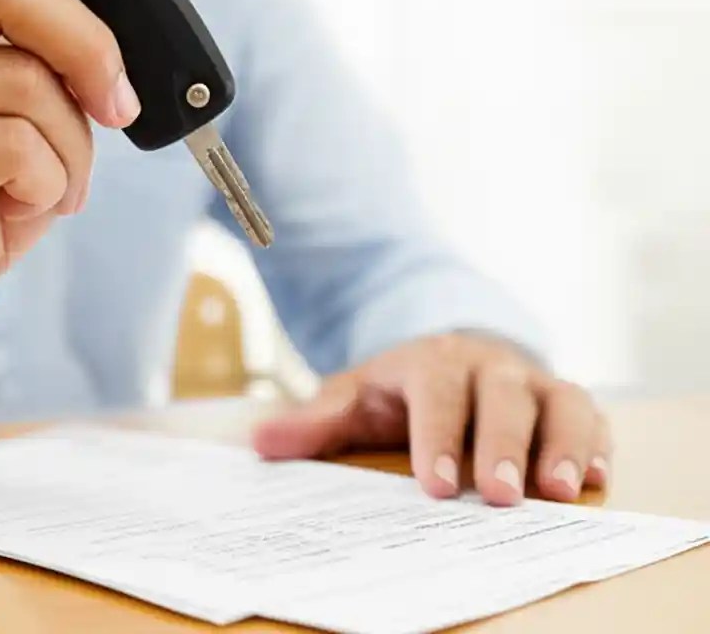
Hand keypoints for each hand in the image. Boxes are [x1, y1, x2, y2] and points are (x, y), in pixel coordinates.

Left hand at [253, 333, 610, 505]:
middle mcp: (488, 366)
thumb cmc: (396, 391)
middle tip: (500, 498)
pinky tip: (594, 480)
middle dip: (503, 446)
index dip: (437, 437)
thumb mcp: (351, 399)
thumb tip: (259, 442)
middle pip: (503, 397)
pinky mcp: (565, 402)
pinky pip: (591, 417)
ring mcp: (532, 381)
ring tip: (560, 492)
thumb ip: (312, 423)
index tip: (434, 486)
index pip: (437, 392)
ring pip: (560, 402)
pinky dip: (596, 446)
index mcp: (431, 361)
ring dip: (563, 445)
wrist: (447, 358)